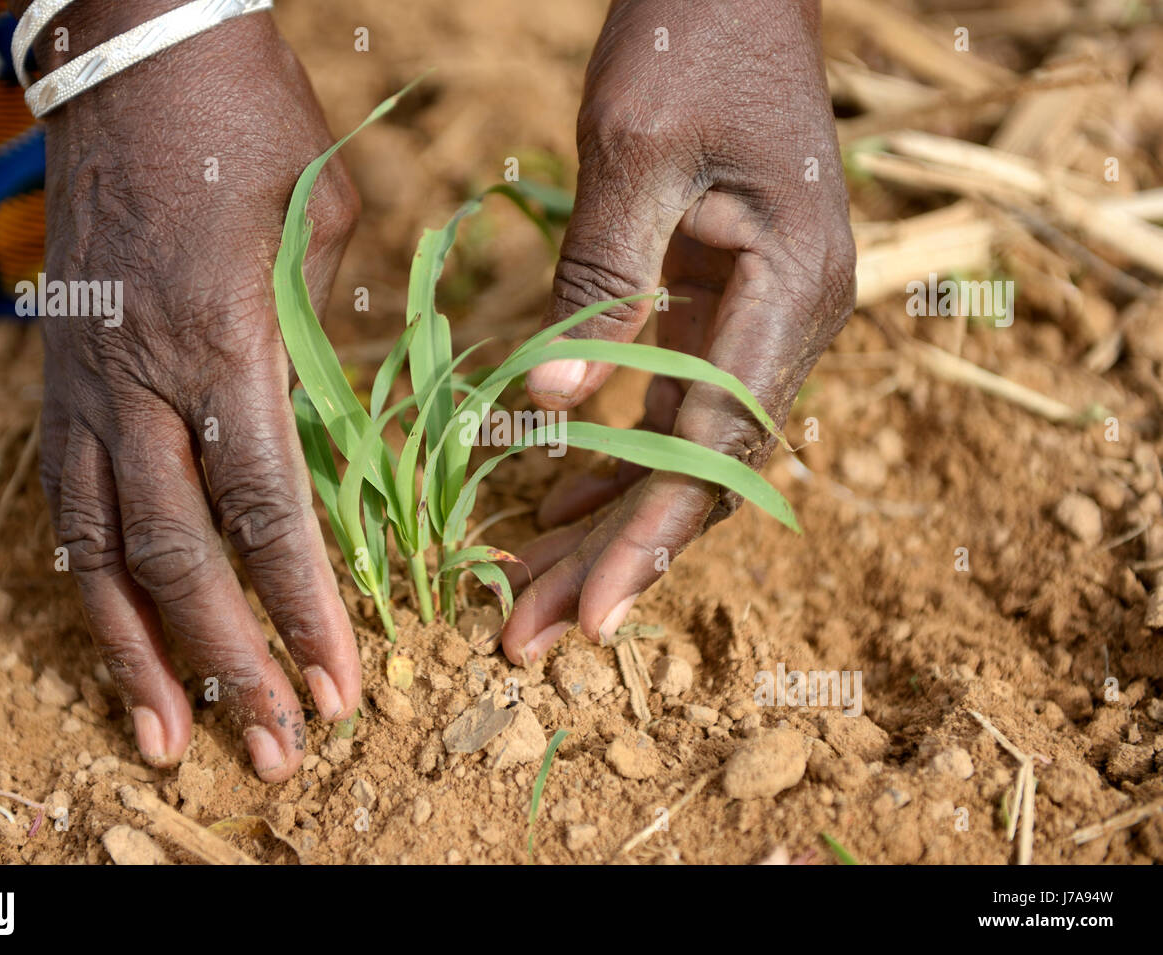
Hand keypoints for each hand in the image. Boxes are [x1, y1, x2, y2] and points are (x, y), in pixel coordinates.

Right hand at [31, 3, 360, 780]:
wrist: (131, 52)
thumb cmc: (251, 128)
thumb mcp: (323, 228)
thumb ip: (328, 343)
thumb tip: (336, 430)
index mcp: (225, 344)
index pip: (269, 512)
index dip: (304, 610)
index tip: (342, 685)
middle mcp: (143, 382)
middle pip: (184, 557)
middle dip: (233, 664)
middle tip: (276, 750)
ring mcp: (87, 384)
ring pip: (103, 551)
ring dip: (141, 655)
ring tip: (171, 740)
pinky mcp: (59, 377)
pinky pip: (65, 503)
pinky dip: (89, 583)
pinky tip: (114, 640)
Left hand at [502, 0, 855, 664]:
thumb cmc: (692, 40)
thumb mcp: (635, 152)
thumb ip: (600, 283)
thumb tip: (552, 411)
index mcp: (790, 290)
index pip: (715, 447)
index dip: (651, 541)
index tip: (591, 618)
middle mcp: (790, 322)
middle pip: (700, 474)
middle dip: (613, 559)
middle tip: (529, 635)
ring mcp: (760, 317)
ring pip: (681, 453)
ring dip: (606, 525)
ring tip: (527, 594)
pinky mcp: (721, 303)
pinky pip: (668, 406)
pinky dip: (613, 460)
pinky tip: (553, 505)